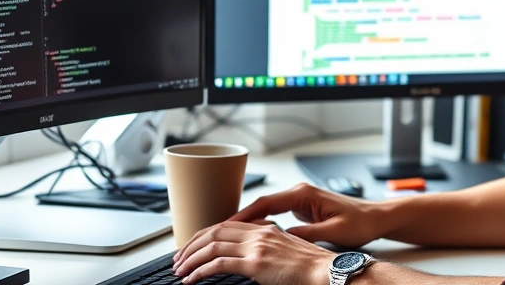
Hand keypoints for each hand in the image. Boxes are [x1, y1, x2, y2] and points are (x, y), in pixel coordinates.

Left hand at [172, 221, 330, 284]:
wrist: (326, 271)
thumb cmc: (310, 267)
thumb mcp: (285, 249)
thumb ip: (266, 247)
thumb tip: (248, 256)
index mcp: (264, 228)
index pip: (225, 225)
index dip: (203, 235)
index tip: (191, 248)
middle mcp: (258, 232)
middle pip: (214, 231)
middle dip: (191, 246)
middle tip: (178, 260)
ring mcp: (256, 246)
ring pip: (212, 246)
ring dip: (191, 259)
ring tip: (180, 271)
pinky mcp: (256, 263)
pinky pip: (218, 264)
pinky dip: (200, 272)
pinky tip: (192, 280)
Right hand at [232, 182, 385, 247]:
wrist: (376, 217)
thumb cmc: (360, 223)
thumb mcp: (334, 230)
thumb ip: (307, 233)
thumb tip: (282, 238)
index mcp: (304, 194)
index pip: (265, 203)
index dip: (243, 215)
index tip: (225, 226)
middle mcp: (298, 193)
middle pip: (260, 204)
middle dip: (237, 218)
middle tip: (215, 232)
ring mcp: (299, 199)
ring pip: (264, 209)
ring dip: (246, 222)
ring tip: (224, 236)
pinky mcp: (301, 209)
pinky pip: (273, 215)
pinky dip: (258, 224)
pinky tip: (248, 237)